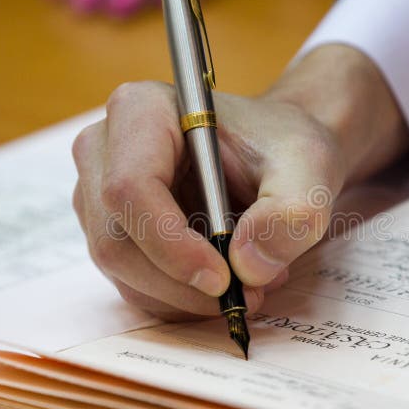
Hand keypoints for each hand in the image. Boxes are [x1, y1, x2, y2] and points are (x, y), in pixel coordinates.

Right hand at [71, 45, 408, 319]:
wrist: (276, 156)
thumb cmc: (284, 148)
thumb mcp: (309, 169)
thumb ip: (293, 212)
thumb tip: (246, 263)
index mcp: (141, 110)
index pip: (130, 188)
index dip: (170, 244)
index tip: (224, 278)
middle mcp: (105, 149)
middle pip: (116, 239)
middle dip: (180, 281)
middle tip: (247, 292)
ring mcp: (99, 193)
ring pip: (122, 269)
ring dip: (184, 294)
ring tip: (248, 280)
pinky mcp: (112, 230)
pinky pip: (131, 283)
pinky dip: (178, 298)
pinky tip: (222, 280)